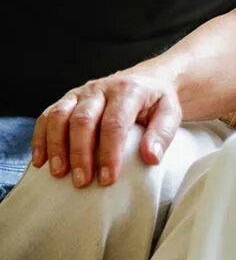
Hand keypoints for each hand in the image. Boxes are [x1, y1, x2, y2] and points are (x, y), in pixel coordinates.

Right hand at [30, 73, 181, 188]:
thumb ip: (163, 134)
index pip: (115, 123)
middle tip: (82, 181)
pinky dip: (40, 138)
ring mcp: (81, 93)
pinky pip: (47, 116)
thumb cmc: (157, 101)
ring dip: (56, 146)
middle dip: (80, 154)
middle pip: (83, 120)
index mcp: (128, 90)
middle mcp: (101, 88)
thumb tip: (151, 157)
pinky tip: (40, 161)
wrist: (150, 78)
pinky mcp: (68, 99)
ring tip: (59, 174)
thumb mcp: (171, 113)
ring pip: (59, 116)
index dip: (109, 153)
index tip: (108, 179)